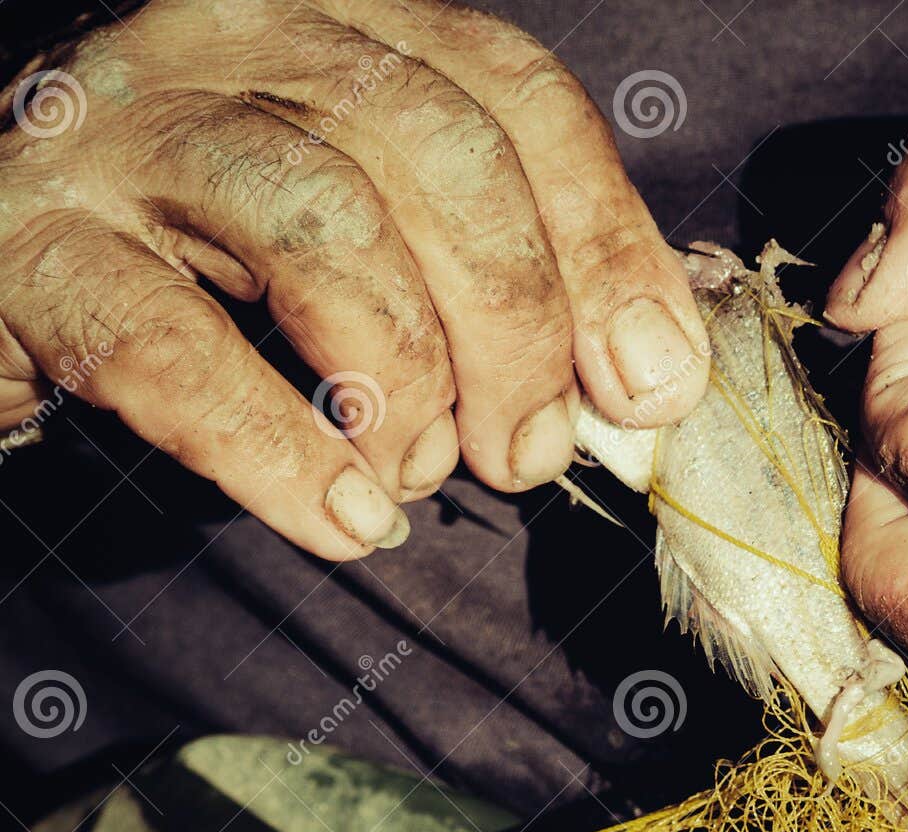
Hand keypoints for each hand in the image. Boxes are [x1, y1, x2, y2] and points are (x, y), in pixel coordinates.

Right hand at [0, 0, 706, 558]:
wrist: (1, 275)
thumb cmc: (219, 266)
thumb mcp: (381, 240)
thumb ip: (510, 281)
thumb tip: (653, 376)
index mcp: (339, 21)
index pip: (514, 96)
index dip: (604, 243)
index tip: (649, 382)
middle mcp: (231, 38)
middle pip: (437, 152)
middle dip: (517, 325)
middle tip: (528, 453)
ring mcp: (120, 130)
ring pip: (322, 225)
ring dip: (408, 380)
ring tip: (423, 474)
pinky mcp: (28, 246)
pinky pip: (177, 347)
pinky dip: (281, 451)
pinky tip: (345, 517)